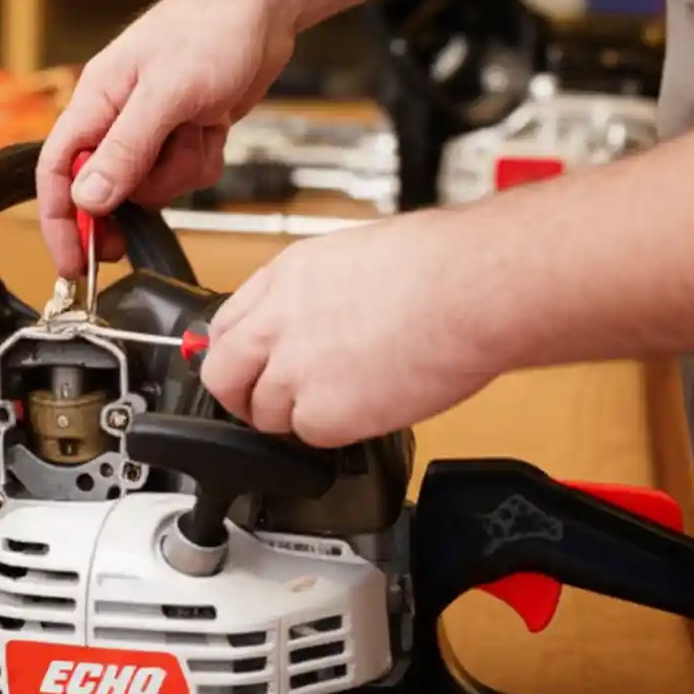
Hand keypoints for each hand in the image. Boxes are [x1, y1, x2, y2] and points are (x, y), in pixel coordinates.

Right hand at [36, 0, 308, 277]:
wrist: (263, 13)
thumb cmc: (210, 29)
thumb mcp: (165, 94)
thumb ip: (125, 149)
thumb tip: (89, 199)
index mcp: (96, 102)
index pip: (58, 172)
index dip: (60, 222)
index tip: (71, 262)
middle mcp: (118, 119)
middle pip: (105, 190)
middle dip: (129, 205)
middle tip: (134, 233)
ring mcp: (153, 130)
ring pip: (152, 187)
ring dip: (178, 173)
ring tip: (196, 131)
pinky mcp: (184, 135)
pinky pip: (184, 174)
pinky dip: (201, 162)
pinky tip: (211, 127)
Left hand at [200, 213, 503, 446]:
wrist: (471, 289)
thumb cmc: (440, 264)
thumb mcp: (354, 257)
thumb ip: (317, 294)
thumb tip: (318, 314)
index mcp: (284, 278)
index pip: (224, 327)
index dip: (235, 353)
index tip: (246, 366)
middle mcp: (276, 323)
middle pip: (222, 375)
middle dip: (239, 396)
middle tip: (262, 406)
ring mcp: (294, 371)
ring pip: (263, 414)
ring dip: (292, 417)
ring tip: (339, 402)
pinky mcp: (323, 413)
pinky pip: (309, 436)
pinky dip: (334, 431)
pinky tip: (366, 409)